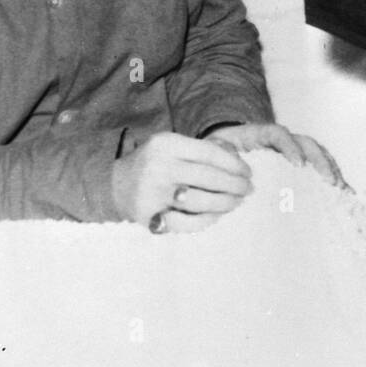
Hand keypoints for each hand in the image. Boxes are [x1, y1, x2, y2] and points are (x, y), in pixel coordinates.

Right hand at [111, 131, 253, 232]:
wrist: (116, 184)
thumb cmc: (154, 163)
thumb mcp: (172, 145)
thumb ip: (201, 149)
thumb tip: (237, 160)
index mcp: (166, 144)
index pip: (210, 153)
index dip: (234, 164)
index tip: (248, 172)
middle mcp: (160, 167)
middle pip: (209, 177)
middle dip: (235, 184)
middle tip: (248, 189)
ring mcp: (154, 193)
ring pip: (201, 201)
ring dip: (225, 203)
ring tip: (237, 201)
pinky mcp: (151, 216)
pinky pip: (187, 222)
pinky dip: (206, 219)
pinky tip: (217, 215)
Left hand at [206, 123, 345, 187]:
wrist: (224, 152)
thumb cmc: (220, 153)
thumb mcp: (215, 151)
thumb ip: (221, 155)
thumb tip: (233, 168)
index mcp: (261, 134)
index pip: (279, 134)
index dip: (290, 147)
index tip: (298, 165)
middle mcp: (282, 140)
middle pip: (306, 142)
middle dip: (320, 161)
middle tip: (328, 180)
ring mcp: (293, 151)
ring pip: (317, 153)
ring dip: (330, 169)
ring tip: (340, 188)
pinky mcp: (299, 165)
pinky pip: (319, 168)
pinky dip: (333, 178)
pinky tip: (346, 193)